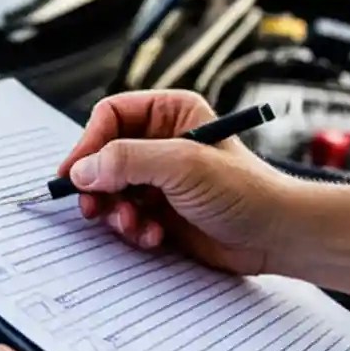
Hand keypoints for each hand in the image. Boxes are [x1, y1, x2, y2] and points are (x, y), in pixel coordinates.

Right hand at [59, 90, 298, 274]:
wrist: (275, 236)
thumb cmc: (246, 190)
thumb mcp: (183, 166)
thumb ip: (128, 161)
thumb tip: (82, 170)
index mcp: (170, 113)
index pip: (109, 117)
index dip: (88, 144)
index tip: (74, 173)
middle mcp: (161, 141)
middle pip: (103, 156)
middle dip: (99, 185)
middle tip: (93, 207)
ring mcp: (159, 178)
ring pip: (110, 190)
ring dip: (116, 212)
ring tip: (135, 225)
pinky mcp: (160, 210)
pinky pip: (125, 216)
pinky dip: (133, 229)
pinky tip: (154, 236)